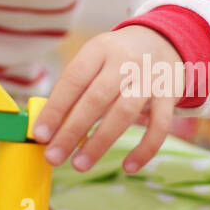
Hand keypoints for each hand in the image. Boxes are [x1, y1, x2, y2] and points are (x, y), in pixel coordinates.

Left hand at [31, 26, 183, 174]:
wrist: (162, 42)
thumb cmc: (115, 59)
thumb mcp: (93, 59)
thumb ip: (74, 88)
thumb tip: (49, 126)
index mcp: (99, 49)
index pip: (73, 79)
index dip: (55, 108)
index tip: (40, 135)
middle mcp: (125, 61)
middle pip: (96, 99)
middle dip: (72, 131)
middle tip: (53, 156)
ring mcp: (150, 78)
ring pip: (125, 113)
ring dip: (100, 142)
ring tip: (79, 164)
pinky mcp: (170, 95)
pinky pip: (160, 126)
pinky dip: (144, 149)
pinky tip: (127, 167)